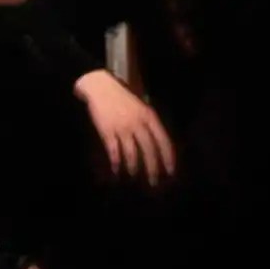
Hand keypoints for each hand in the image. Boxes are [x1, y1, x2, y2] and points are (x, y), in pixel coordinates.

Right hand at [75, 70, 175, 185]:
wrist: (99, 87)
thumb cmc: (121, 96)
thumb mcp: (141, 106)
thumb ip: (149, 122)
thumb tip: (156, 143)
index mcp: (149, 116)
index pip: (163, 140)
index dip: (168, 157)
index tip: (170, 171)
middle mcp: (137, 123)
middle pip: (149, 150)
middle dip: (152, 168)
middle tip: (154, 181)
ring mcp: (122, 128)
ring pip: (131, 153)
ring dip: (133, 166)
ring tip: (134, 174)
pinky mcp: (107, 131)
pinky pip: (114, 151)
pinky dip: (116, 162)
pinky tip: (117, 169)